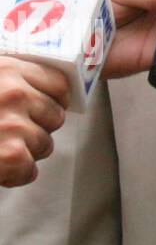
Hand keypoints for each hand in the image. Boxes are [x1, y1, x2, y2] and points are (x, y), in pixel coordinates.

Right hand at [0, 56, 70, 186]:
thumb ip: (13, 78)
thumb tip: (52, 88)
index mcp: (7, 69)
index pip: (59, 83)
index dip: (51, 100)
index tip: (36, 108)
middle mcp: (13, 93)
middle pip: (55, 116)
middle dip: (36, 129)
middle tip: (6, 133)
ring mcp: (12, 124)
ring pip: (44, 144)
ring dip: (23, 153)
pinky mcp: (10, 155)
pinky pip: (29, 170)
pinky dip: (13, 176)